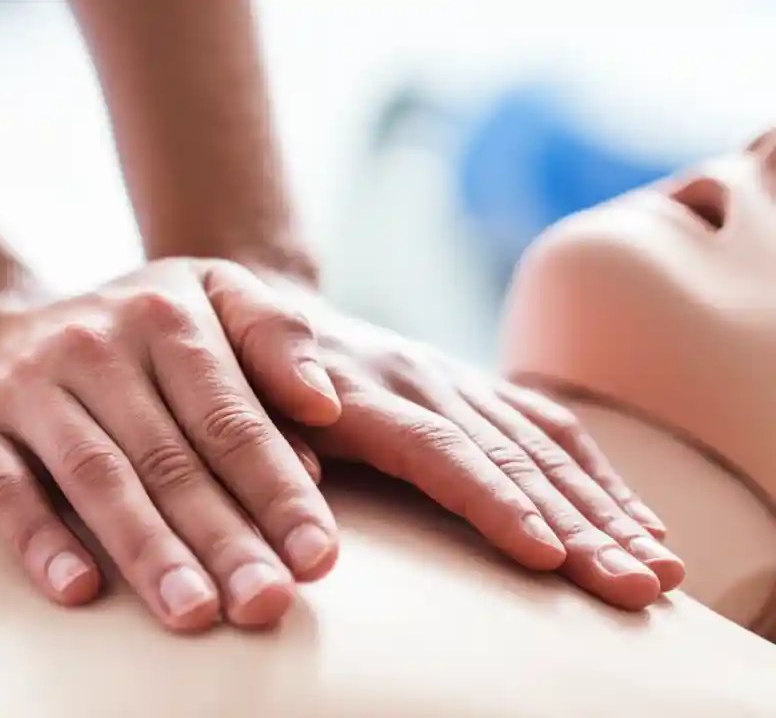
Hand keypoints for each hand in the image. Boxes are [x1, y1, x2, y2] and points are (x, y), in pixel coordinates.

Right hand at [0, 259, 341, 630]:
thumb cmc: (120, 334)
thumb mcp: (203, 297)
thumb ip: (273, 337)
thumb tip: (324, 408)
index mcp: (164, 317)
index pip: (231, 416)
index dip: (278, 490)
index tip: (318, 557)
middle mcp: (95, 345)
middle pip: (170, 457)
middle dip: (225, 537)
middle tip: (266, 602)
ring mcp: (28, 386)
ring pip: (97, 477)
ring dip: (148, 548)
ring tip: (194, 611)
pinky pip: (9, 490)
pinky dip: (43, 540)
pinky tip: (80, 588)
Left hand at [221, 280, 683, 610]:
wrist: (250, 303)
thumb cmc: (234, 370)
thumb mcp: (231, 391)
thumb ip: (263, 425)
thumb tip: (299, 469)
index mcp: (360, 392)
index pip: (438, 452)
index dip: (492, 501)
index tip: (543, 552)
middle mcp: (419, 381)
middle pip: (511, 457)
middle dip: (580, 524)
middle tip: (634, 585)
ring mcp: (452, 380)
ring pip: (543, 445)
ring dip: (605, 508)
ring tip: (657, 568)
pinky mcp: (470, 387)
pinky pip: (546, 425)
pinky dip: (596, 474)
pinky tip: (634, 518)